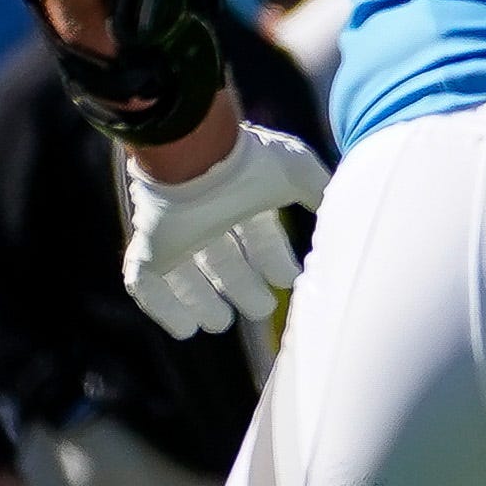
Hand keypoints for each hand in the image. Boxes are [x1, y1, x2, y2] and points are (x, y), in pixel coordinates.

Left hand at [123, 125, 331, 337]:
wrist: (197, 154)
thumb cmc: (250, 163)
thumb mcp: (298, 174)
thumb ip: (320, 193)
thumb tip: (339, 216)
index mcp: (239, 196)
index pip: (255, 232)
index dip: (272, 256)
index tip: (288, 279)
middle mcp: (205, 214)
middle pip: (221, 257)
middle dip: (240, 285)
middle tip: (260, 308)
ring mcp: (173, 231)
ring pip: (183, 273)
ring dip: (201, 301)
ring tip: (219, 324)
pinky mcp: (150, 246)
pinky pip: (146, 282)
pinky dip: (164, 307)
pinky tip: (185, 330)